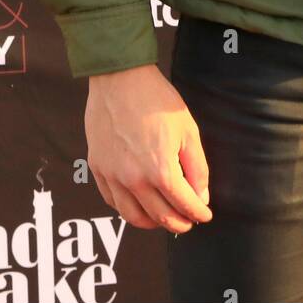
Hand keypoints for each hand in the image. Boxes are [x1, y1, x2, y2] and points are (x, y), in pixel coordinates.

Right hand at [85, 63, 212, 232]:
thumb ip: (197, 167)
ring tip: (164, 218)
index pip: (183, 204)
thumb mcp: (188, 130)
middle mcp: (134, 179)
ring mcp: (112, 175)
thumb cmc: (157, 99)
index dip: (198, 213)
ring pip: (132, 217)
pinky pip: (112, 201)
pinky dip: (127, 210)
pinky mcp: (97, 168)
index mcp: (160, 170)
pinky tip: (139, 204)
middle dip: (178, 223)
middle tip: (188, 222)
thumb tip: (200, 196)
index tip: (205, 215)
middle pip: (159, 216)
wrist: (120, 78)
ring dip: (152, 224)